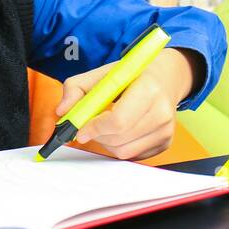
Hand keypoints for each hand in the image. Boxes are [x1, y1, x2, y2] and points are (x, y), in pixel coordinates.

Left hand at [55, 48, 200, 160]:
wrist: (166, 78)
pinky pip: (133, 156)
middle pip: (119, 140)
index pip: (118, 121)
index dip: (95, 128)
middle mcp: (162, 112)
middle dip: (97, 136)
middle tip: (90, 126)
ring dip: (107, 143)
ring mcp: (166, 130)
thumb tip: (62, 111)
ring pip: (124, 152)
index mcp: (148, 89)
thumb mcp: (103, 73)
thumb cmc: (132, 76)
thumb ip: (76, 88)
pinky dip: (120, 147)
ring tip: (106, 126)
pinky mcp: (165, 143)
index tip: (81, 129)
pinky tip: (121, 131)